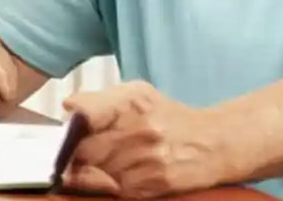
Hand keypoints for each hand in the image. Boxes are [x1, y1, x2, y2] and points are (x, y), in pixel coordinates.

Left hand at [62, 81, 223, 198]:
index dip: (70, 129)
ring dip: (96, 170)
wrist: (214, 142)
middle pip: (83, 151)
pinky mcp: (155, 184)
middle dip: (77, 154)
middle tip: (84, 153)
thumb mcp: (137, 94)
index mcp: (130, 102)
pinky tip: (124, 174)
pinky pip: (117, 189)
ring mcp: (148, 159)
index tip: (68, 134)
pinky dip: (113, 184)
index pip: (84, 116)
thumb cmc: (169, 115)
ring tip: (111, 161)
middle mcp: (140, 130)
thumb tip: (68, 106)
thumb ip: (99, 99)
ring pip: (97, 172)